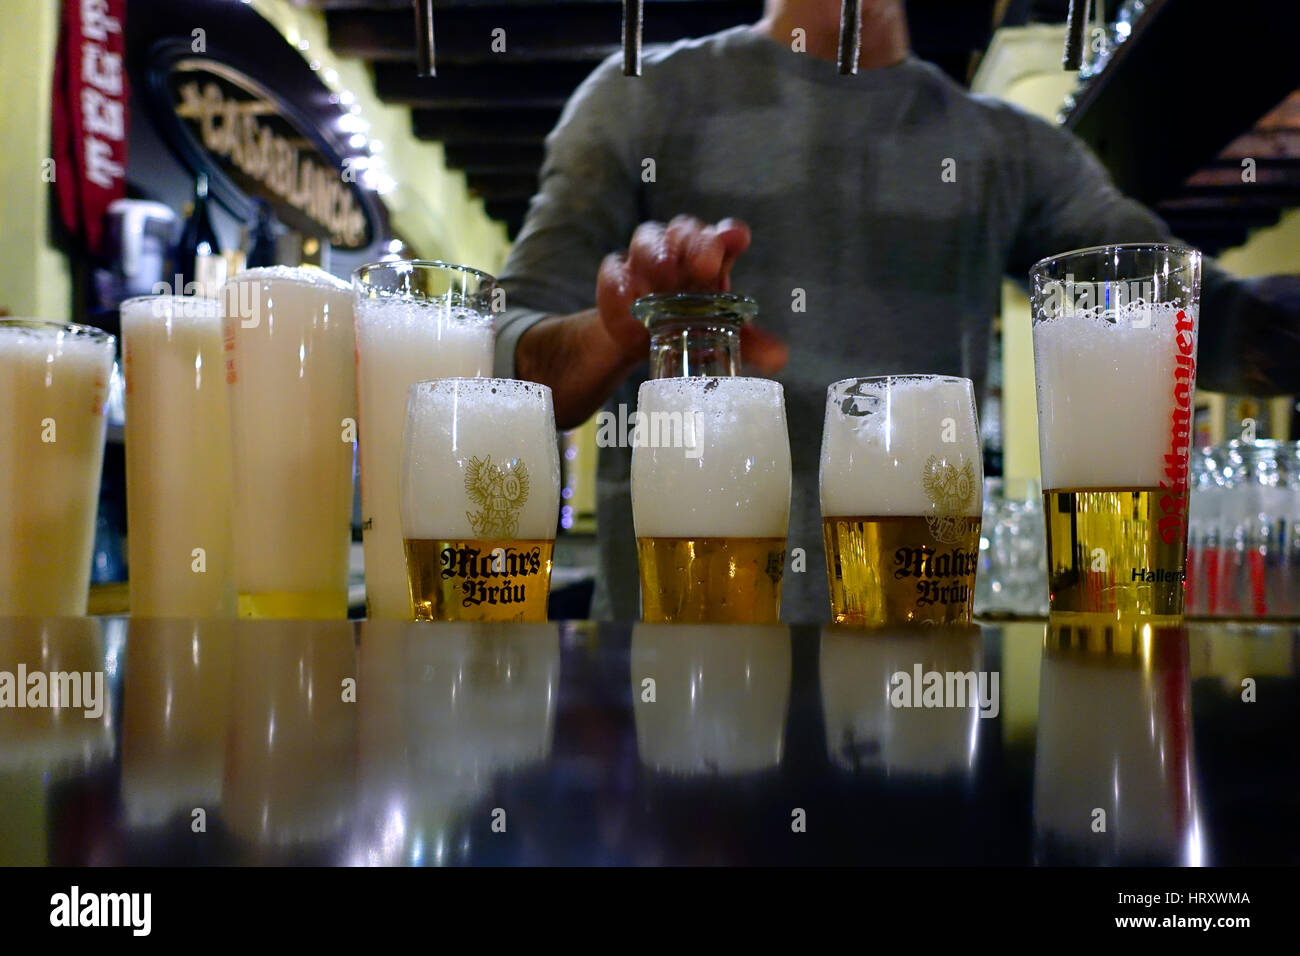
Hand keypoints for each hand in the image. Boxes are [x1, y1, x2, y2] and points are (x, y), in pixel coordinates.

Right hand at [596, 215, 750, 364]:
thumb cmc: (691, 325)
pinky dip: (622, 280)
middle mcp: (680, 249)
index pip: (723, 235)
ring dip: (657, 255)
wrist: (641, 339)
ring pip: (648, 239)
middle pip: (686, 231)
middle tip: (705, 264)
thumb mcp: (723, 336)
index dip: (729, 232)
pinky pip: (615, 269)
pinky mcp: (615, 274)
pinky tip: (632, 296)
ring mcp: (644, 258)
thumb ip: (751, 343)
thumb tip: (780, 357)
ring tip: (666, 277)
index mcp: (713, 258)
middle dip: (696, 243)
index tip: (736, 237)